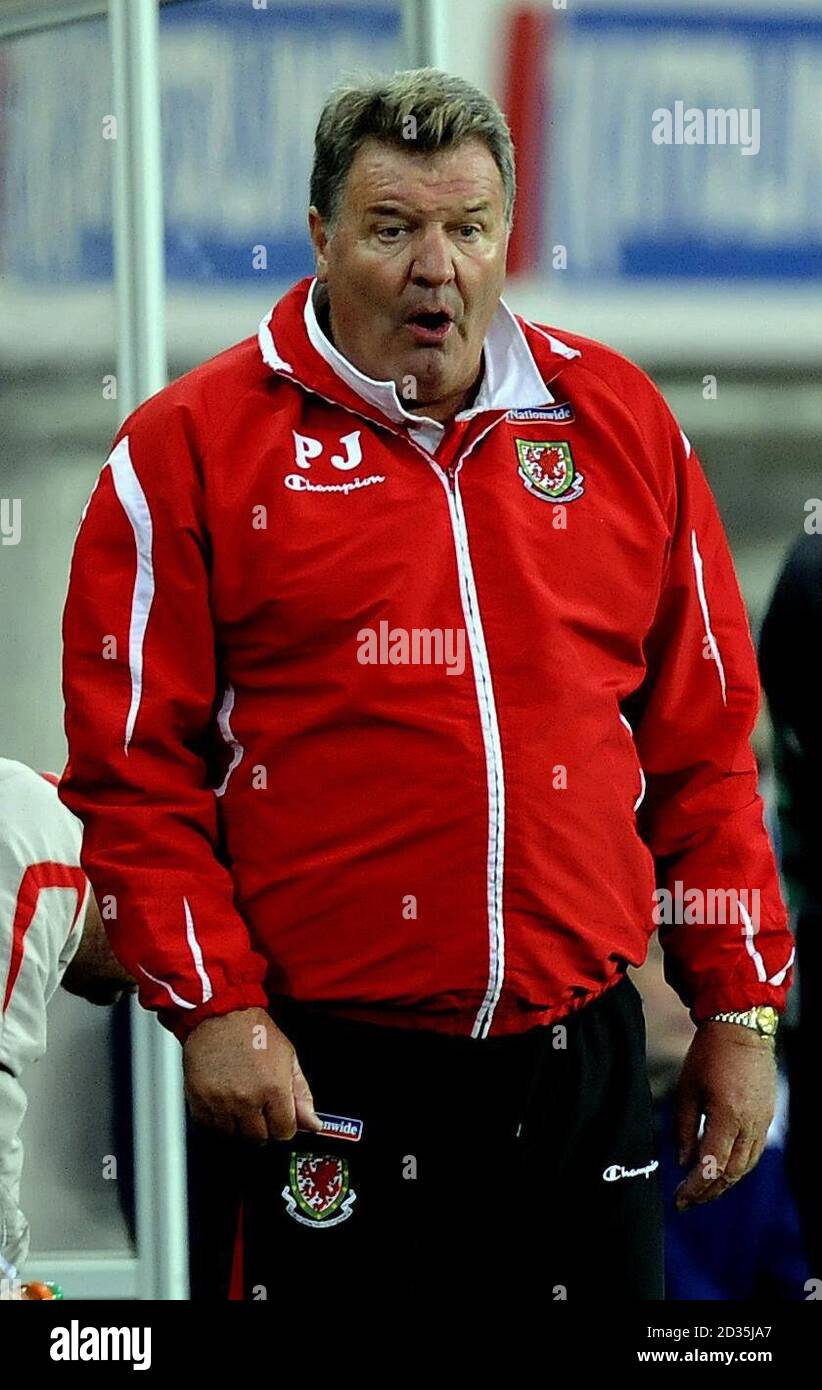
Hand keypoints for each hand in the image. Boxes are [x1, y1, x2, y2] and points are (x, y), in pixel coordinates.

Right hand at [183, 1006, 323, 1142]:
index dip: (284, 1126)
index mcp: (273, 1089)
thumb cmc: (254, 1032)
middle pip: (258, 1138)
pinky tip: (223, 1101)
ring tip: (240, 1101)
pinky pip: (210, 1127)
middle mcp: (247, 1100)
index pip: (284, 1132)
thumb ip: (301, 1094)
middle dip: (262, 1126)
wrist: (220, 1015)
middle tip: (259, 1107)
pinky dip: (217, 1120)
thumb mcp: (288, 1057)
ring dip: (238, 1124)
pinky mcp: (199, 1101)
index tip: (279, 1118)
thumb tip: (313, 1123)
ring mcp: (221, 1102)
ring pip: (233, 1135)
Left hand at [673, 1020, 776, 1211]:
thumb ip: (684, 1128)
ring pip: (745, 1165)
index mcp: (727, 1115)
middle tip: (687, 1202)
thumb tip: (683, 1163)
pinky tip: (721, 1168)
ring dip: (724, 1182)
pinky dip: (737, 1166)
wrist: (741, 1028)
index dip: (695, 1187)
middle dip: (708, 1191)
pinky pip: (753, 1151)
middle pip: (731, 1172)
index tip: (679, 1200)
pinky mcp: (767, 1116)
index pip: (712, 1165)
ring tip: (702, 1190)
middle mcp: (750, 1123)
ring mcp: (762, 1121)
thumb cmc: (708, 1055)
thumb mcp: (687, 1089)